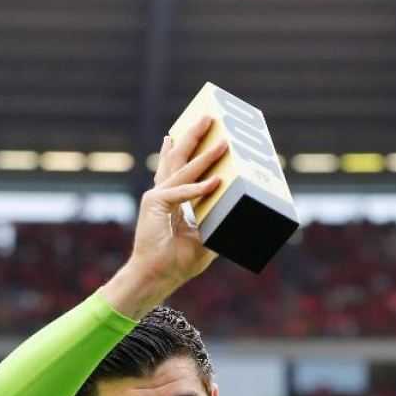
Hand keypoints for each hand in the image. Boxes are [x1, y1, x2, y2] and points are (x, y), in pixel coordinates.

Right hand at [131, 115, 227, 288]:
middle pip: (180, 159)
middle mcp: (161, 193)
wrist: (157, 277)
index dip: (182, 149)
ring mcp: (156, 197)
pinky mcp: (154, 205)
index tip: (184, 131)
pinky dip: (199, 189)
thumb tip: (241, 218)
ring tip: (221, 141)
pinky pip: (182, 194)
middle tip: (208, 118)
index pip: (178, 169)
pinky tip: (216, 181)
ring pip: (184, 170)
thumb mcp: (205, 238)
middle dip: (194, 137)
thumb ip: (217, 223)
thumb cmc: (177, 261)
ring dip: (205, 155)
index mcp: (169, 199)